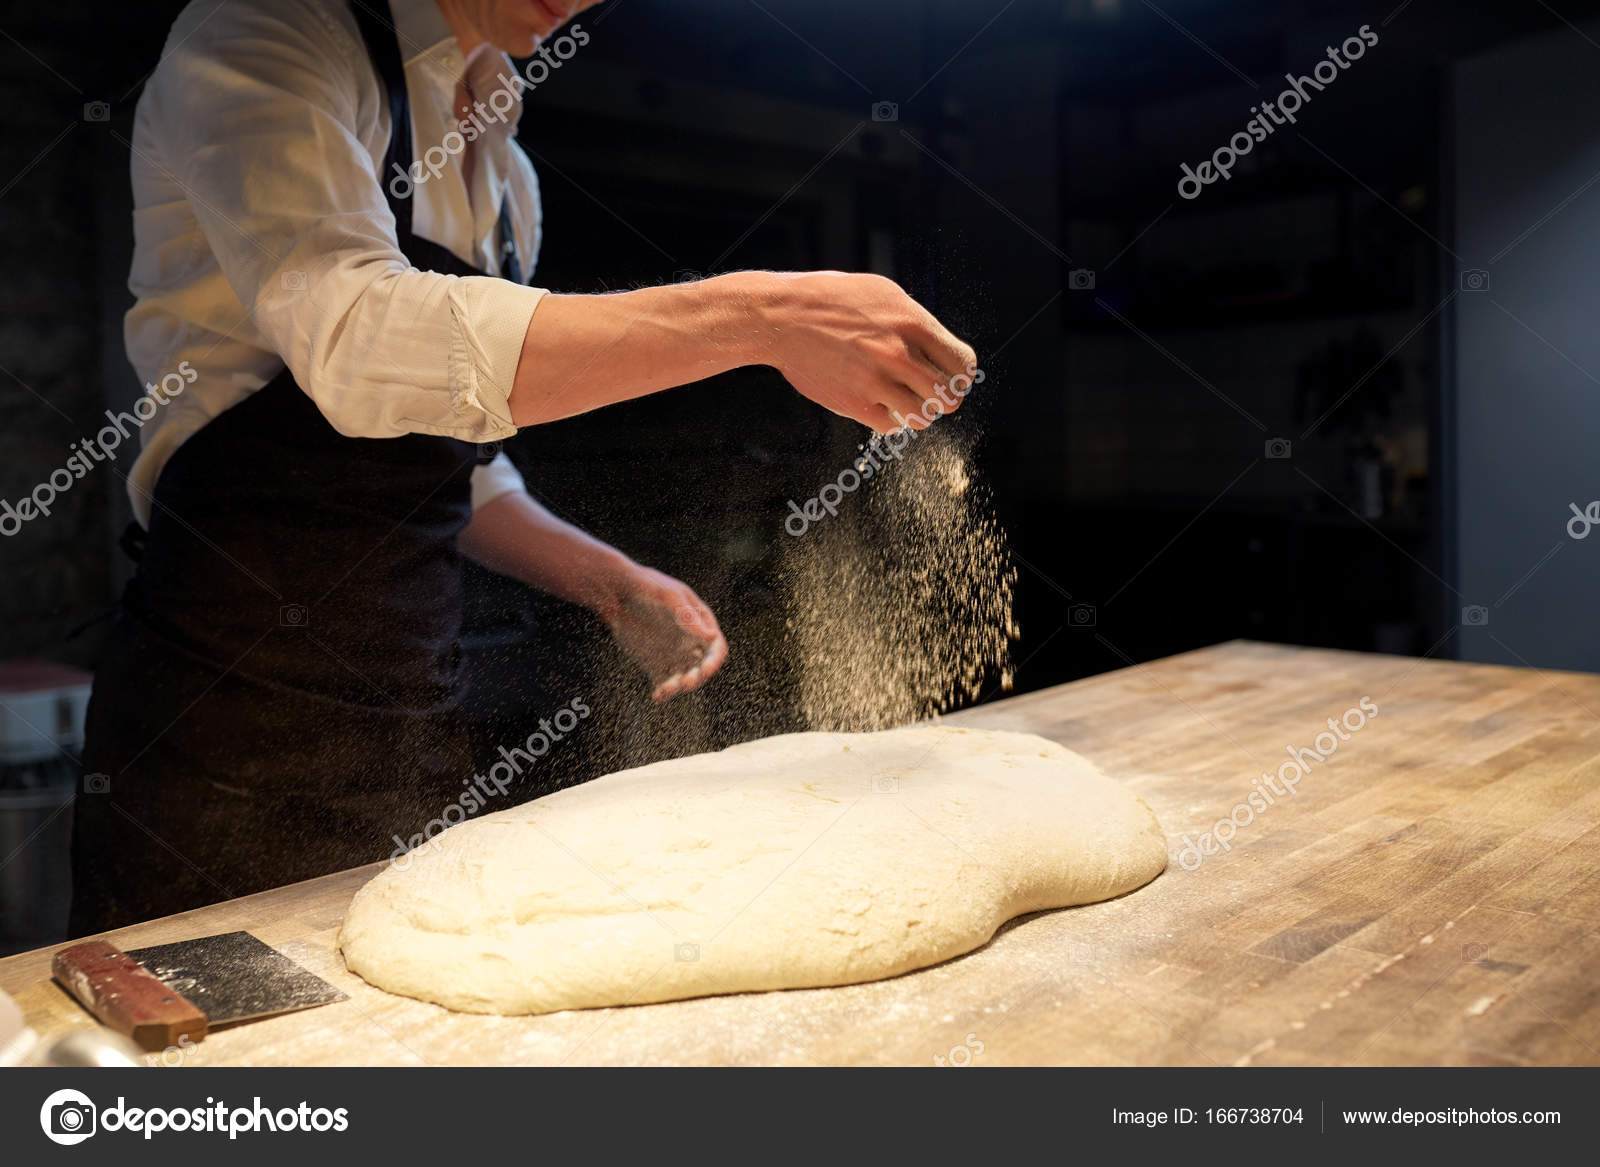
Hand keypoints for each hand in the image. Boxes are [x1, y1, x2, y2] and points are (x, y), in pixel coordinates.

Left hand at [602, 565, 727, 701]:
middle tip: (685, 682)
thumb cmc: (645, 586)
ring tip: (666, 689)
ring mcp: (674, 654)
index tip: (705, 670)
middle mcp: (691, 641)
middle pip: (703, 667)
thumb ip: (687, 616)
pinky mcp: (656, 664)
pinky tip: (657, 695)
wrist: (616, 593)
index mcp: (701, 623)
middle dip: (698, 677)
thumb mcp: (667, 596)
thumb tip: (711, 636)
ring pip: (685, 678)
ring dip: (680, 687)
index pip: (716, 647)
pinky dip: (663, 692)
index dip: (714, 660)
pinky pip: (665, 683)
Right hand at [757, 271, 978, 433]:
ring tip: (901, 400)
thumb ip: (913, 320)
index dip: (960, 376)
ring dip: (916, 412)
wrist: (782, 317)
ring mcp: (876, 380)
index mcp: (912, 321)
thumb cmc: (830, 301)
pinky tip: (878, 406)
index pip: (963, 363)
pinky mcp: (854, 403)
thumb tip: (938, 347)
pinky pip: (890, 428)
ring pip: (922, 417)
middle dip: (942, 399)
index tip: (950, 378)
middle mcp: (899, 353)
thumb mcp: (881, 294)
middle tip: (926, 394)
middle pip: (948, 397)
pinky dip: (889, 422)